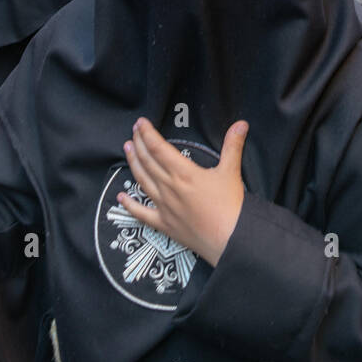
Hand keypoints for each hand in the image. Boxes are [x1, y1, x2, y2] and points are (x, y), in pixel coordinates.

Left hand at [118, 118, 246, 267]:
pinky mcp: (164, 224)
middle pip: (147, 161)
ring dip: (133, 163)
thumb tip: (241, 124)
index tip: (140, 123)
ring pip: (142, 181)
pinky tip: (120, 197)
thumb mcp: (231, 171)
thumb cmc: (230, 205)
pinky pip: (141, 213)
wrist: (230, 239)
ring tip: (127, 149)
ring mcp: (163, 206)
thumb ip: (233, 145)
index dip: (147, 134)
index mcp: (183, 172)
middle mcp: (169, 187)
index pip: (159, 148)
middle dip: (138, 143)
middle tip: (133, 131)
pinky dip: (129, 205)